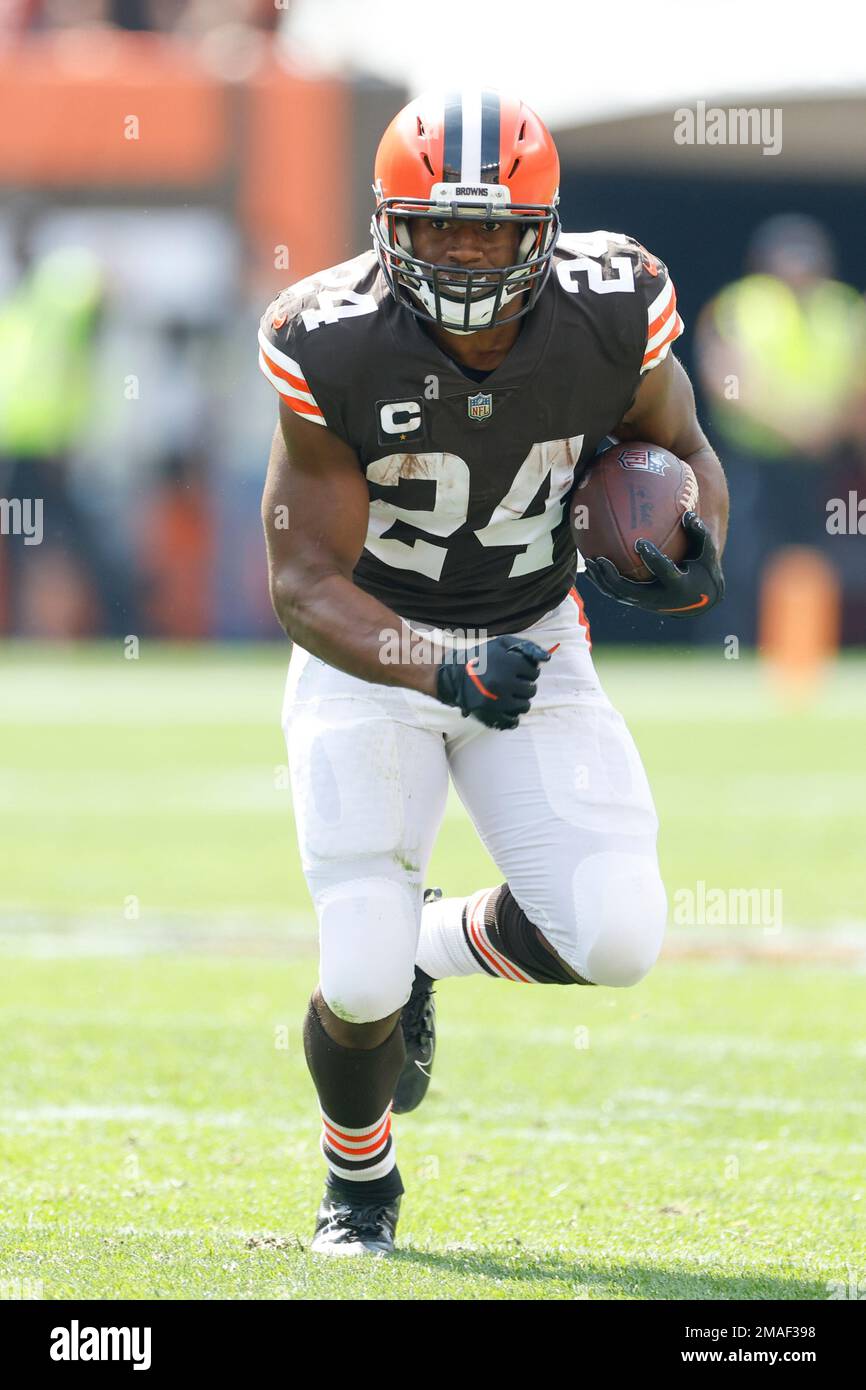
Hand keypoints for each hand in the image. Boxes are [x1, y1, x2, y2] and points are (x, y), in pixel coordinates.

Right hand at [436, 635, 550, 729]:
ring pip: (525, 706)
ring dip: (520, 700)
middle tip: (514, 682)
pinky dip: (513, 716)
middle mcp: (504, 683)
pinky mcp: (491, 714)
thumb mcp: (501, 643)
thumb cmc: (480, 657)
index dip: (528, 670)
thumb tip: (547, 658)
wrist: (453, 676)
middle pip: (531, 690)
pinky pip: (513, 721)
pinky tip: (507, 708)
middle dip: (525, 685)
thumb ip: (526, 647)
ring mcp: (498, 700)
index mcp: (508, 664)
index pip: (534, 671)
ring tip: (510, 694)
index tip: (518, 669)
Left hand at [584, 511, 724, 616]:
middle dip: (613, 577)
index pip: (664, 571)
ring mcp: (646, 604)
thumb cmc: (702, 568)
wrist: (697, 599)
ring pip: (619, 595)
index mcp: (679, 585)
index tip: (639, 541)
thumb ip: (699, 533)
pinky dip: (603, 582)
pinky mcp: (637, 603)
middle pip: (631, 591)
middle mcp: (659, 598)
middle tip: (600, 559)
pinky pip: (616, 593)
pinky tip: (591, 566)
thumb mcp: (706, 552)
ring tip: (589, 562)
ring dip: (602, 581)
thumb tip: (688, 514)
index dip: (652, 558)